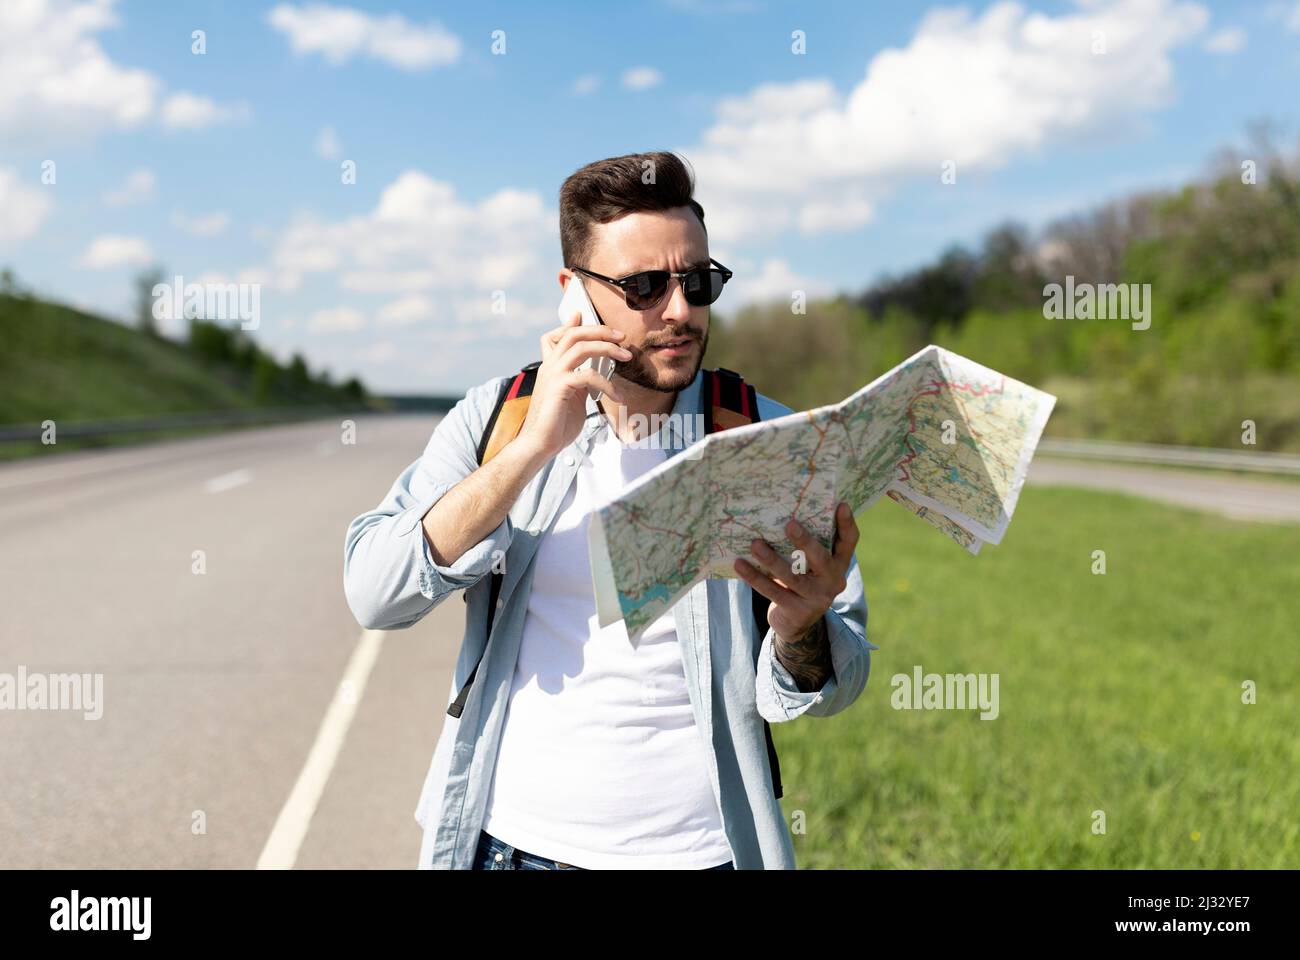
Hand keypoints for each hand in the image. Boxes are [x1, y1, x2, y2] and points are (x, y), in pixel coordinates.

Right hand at [516, 305, 630, 459]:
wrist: (540, 445)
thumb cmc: (557, 424)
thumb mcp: (572, 396)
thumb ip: (580, 380)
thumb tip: (591, 371)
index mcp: (551, 367)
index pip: (555, 336)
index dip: (570, 324)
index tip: (585, 315)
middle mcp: (549, 367)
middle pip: (573, 334)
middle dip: (599, 330)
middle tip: (621, 336)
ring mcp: (553, 375)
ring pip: (581, 347)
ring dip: (607, 348)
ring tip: (627, 356)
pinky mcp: (559, 387)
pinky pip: (588, 375)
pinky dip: (608, 384)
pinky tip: (619, 397)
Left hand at [734, 500, 858, 644]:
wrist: (797, 623)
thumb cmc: (802, 580)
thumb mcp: (812, 565)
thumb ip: (807, 545)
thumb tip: (782, 512)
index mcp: (839, 563)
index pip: (849, 541)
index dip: (847, 523)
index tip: (841, 505)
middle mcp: (833, 581)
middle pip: (820, 559)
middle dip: (805, 541)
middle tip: (789, 524)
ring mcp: (817, 598)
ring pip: (793, 577)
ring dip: (772, 559)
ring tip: (755, 544)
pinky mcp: (797, 611)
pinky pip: (773, 591)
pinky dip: (755, 577)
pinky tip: (740, 564)